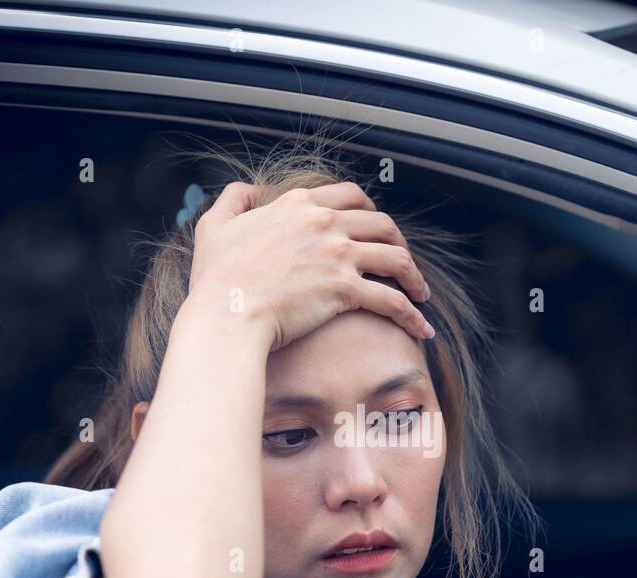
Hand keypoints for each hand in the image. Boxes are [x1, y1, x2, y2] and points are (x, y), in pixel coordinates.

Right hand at [185, 180, 433, 350]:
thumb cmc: (217, 278)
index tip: (374, 226)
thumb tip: (247, 189)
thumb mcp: (215, 226)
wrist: (226, 314)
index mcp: (298, 205)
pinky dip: (412, 315)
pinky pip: (393, 300)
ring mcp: (338, 254)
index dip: (369, 210)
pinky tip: (421, 329)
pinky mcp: (346, 289)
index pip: (350, 195)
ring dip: (414, 276)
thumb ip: (233, 200)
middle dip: (399, 241)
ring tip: (420, 293)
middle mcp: (324, 223)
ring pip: (396, 257)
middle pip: (382, 223)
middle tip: (402, 260)